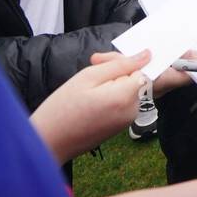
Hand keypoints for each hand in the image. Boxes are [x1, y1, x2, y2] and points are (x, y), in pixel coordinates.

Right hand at [31, 50, 150, 163]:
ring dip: (111, 85)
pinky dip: (109, 97)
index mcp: (126, 98)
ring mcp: (127, 121)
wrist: (48, 142)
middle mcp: (132, 111)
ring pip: (127, 90)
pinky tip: (90, 101)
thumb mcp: (88, 76)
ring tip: (86, 89)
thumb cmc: (62, 108)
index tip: (98, 62)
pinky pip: (121, 103)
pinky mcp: (120, 127)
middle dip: (115, 73)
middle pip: (134, 79)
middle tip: (89, 71)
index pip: (138, 68)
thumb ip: (120, 64)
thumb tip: (147, 55)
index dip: (119, 62)